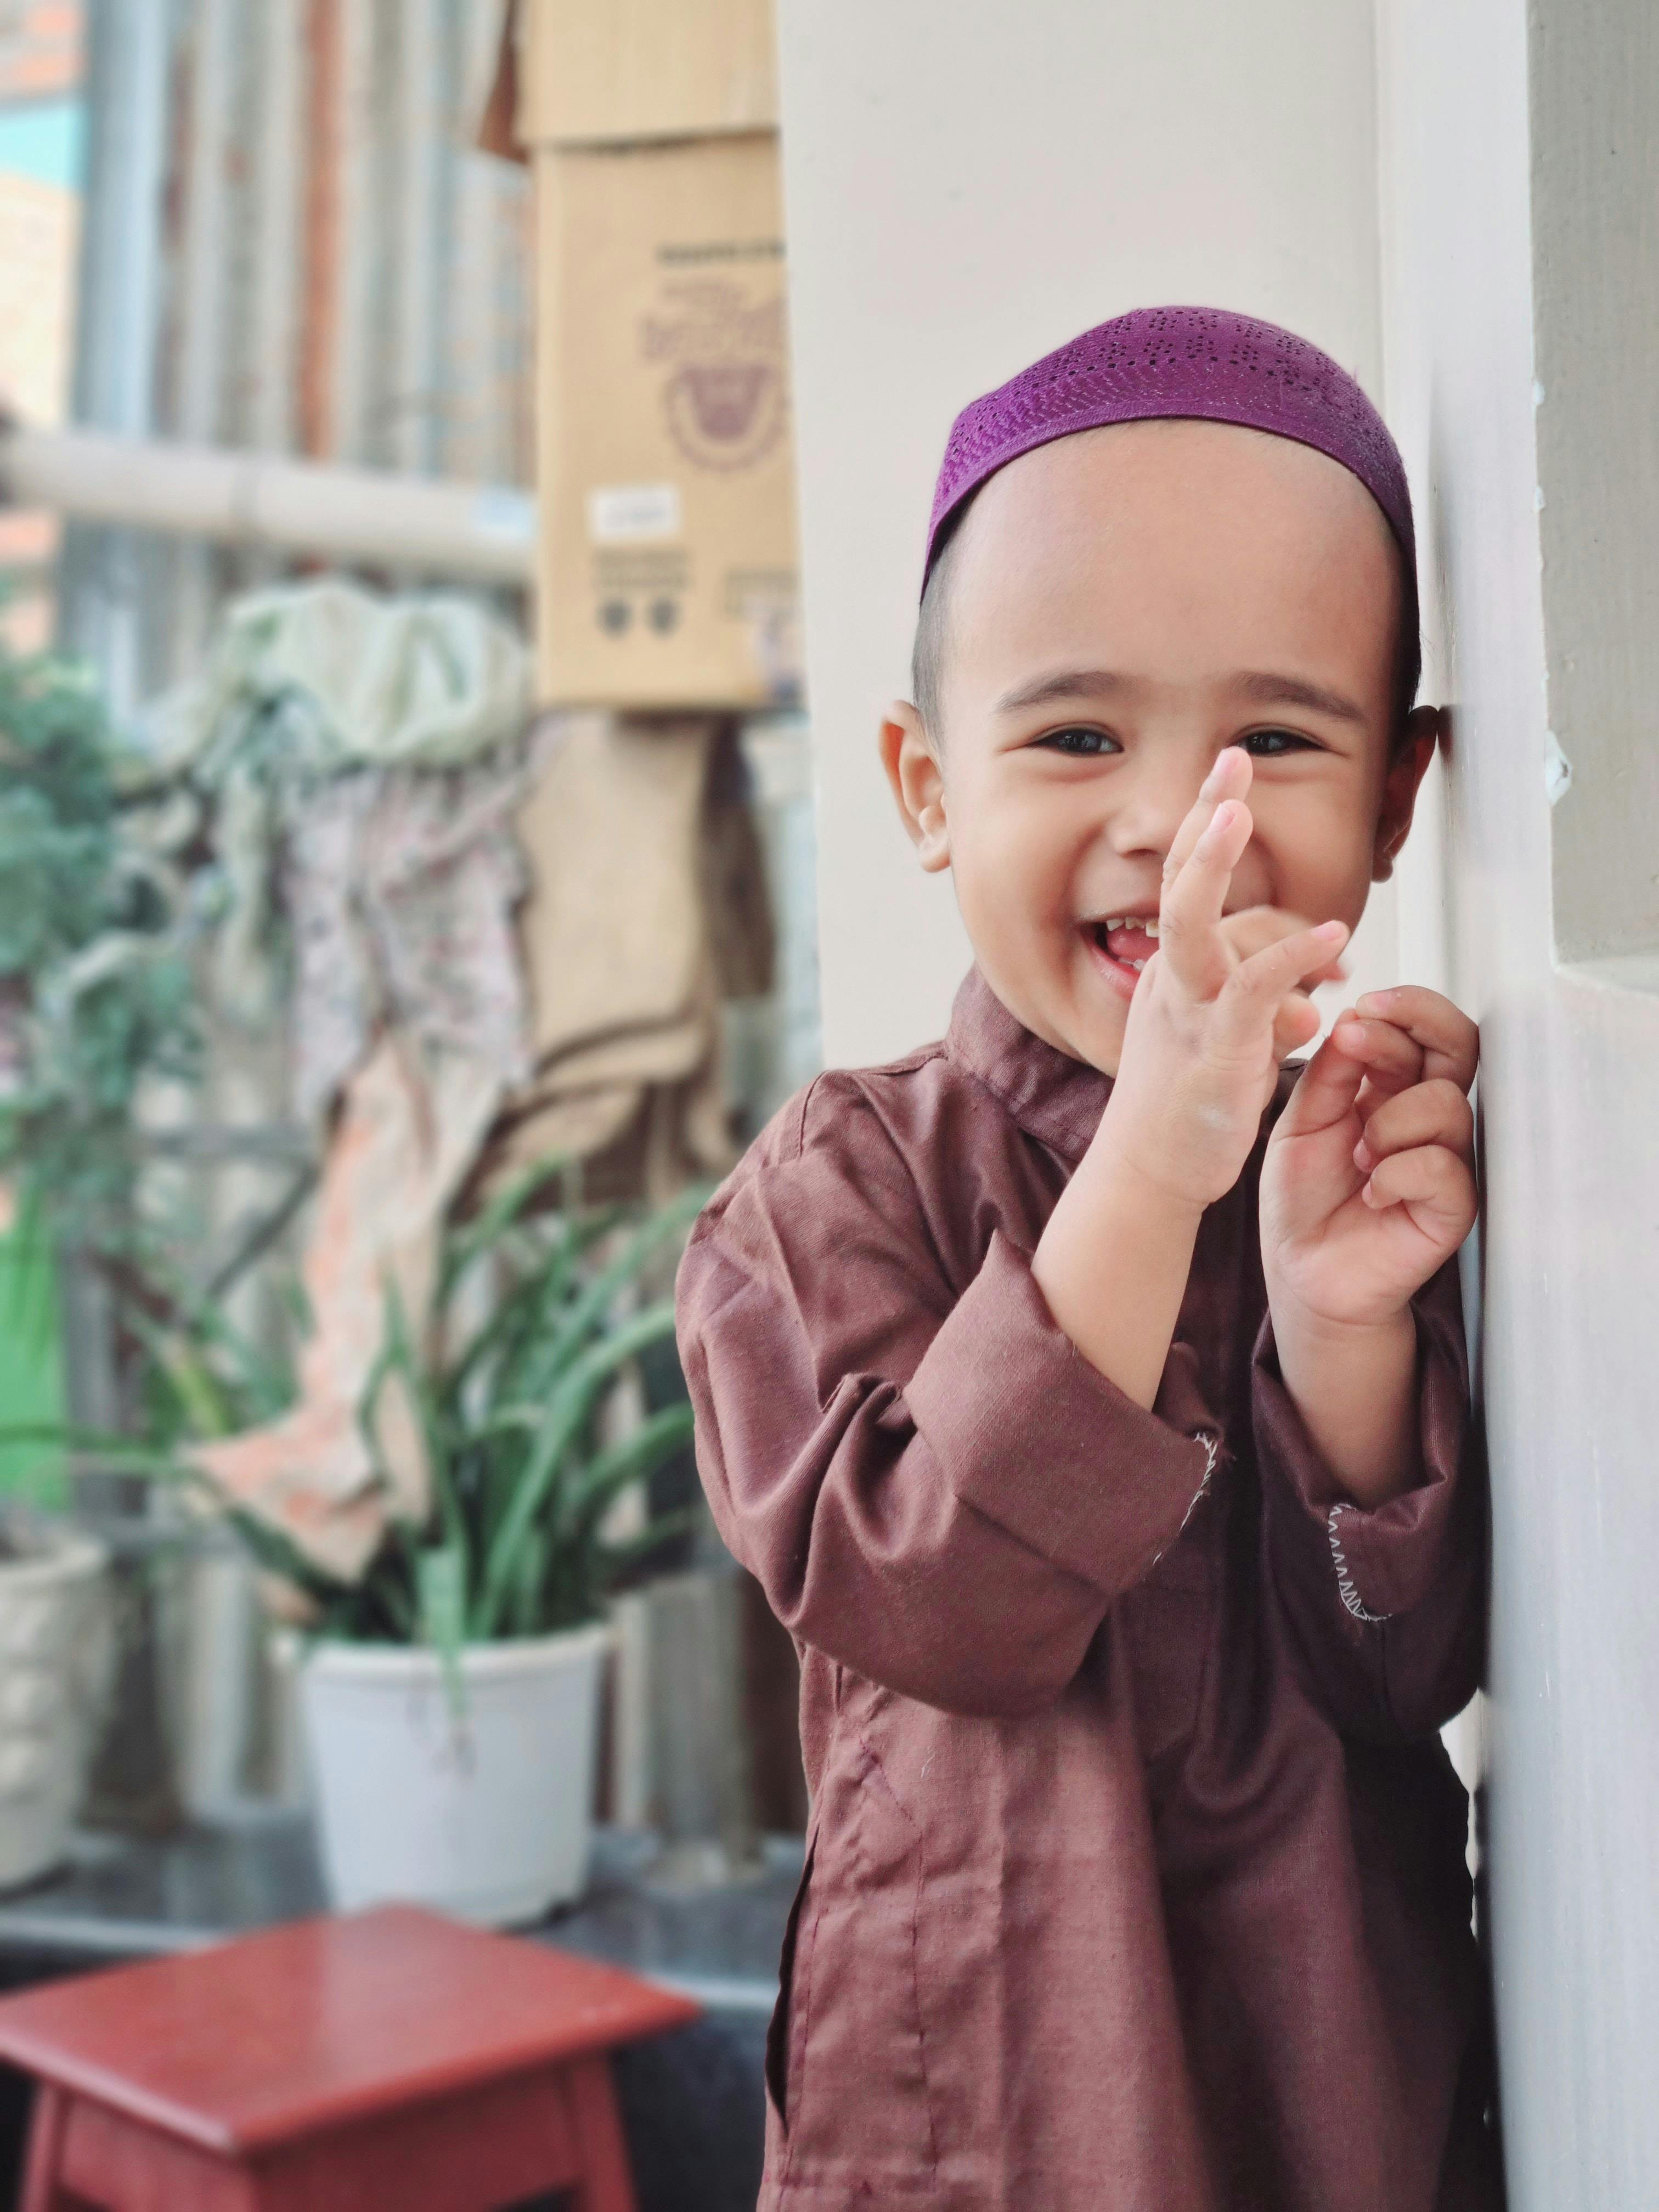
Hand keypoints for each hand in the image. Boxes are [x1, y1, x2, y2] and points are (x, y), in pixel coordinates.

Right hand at [1102, 747, 1350, 1212]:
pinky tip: (1333, 940)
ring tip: (1238, 814)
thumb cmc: (1188, 1108)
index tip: (1229, 780)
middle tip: (1229, 761)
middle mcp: (1169, 981)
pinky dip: (1290, 959)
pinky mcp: (1213, 1054)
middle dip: (1202, 817)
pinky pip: (1246, 993)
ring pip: (1189, 924)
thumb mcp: (1228, 1041)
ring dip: (1212, 866)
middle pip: (1177, 881)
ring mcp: (1185, 1014)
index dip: (1206, 828)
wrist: (1150, 1176)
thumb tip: (1312, 990)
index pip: (1184, 884)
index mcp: (1170, 972)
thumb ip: (1266, 1003)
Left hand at [1260, 985, 1479, 1332]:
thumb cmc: (1304, 1196)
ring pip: (1447, 1104)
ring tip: (1357, 1154)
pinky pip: (1443, 1167)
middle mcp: (1427, 1116)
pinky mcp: (1453, 1206)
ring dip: (1389, 1120)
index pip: (1424, 1030)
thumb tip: (1353, 1021)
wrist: (1299, 1267)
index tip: (1360, 1009)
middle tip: (1365, 1033)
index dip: (1403, 1008)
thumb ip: (1329, 1073)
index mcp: (1393, 1088)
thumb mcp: (1302, 1121)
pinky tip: (1370, 1191)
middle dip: (1419, 1025)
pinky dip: (1397, 1172)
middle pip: (1461, 1047)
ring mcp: (1445, 1159)